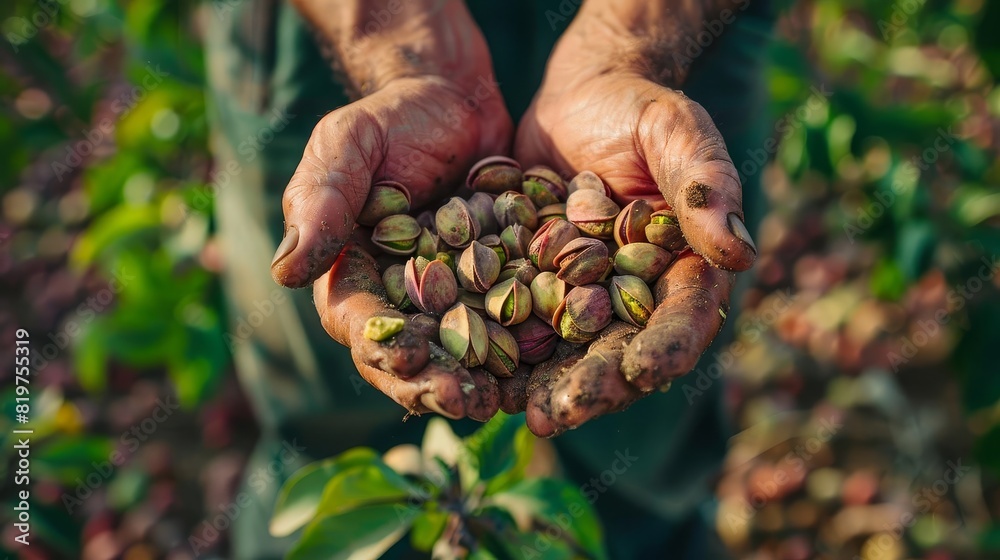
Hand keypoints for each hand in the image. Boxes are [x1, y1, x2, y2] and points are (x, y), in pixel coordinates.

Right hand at [273, 0, 511, 420]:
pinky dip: (522, 352)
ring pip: (459, 353)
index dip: (381, 344)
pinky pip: (508, 328)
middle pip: (409, 354)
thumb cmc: (392, 118)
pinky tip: (542, 371)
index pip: (359, 321)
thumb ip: (322, 199)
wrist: (458, 103)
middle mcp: (397, 298)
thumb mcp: (349, 143)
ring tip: (504, 403)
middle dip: (432, 382)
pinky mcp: (496, 291)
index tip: (409, 358)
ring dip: (478, 383)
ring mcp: (449, 300)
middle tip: (465, 403)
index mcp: (351, 273)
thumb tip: (284, 271)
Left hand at [507, 3, 755, 436]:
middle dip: (594, 388)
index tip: (642, 370)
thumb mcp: (673, 132)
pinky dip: (505, 355)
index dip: (666, 348)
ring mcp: (585, 297)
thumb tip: (740, 251)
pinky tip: (478, 377)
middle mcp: (636, 296)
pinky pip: (523, 329)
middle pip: (621, 353)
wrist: (577, 99)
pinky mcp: (538, 288)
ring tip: (517, 412)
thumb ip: (703, 183)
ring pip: (570, 355)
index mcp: (683, 269)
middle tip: (558, 413)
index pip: (682, 319)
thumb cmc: (636, 110)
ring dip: (547, 388)